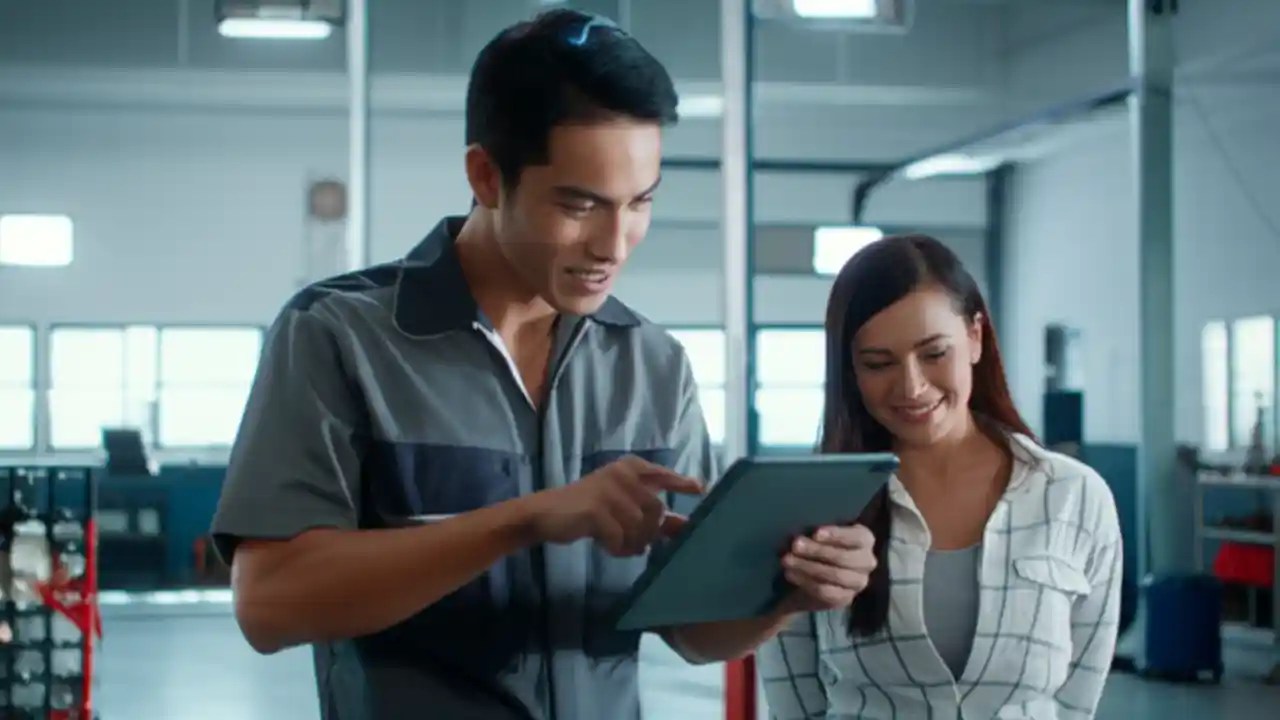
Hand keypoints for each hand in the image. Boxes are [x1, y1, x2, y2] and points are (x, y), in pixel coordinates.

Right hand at [524, 455, 703, 555]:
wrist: (545, 514)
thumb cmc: (588, 510)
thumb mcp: (621, 506)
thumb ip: (651, 514)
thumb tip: (684, 526)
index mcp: (628, 468)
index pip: (661, 474)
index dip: (681, 483)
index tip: (701, 489)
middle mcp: (621, 474)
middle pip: (656, 510)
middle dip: (649, 533)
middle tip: (634, 543)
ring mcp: (608, 491)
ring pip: (640, 527)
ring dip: (632, 543)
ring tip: (618, 544)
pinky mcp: (596, 510)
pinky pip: (621, 539)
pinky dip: (616, 548)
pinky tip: (606, 546)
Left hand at [778, 524, 875, 612]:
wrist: (816, 575)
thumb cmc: (821, 544)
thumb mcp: (822, 534)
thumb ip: (818, 533)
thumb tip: (802, 535)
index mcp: (865, 539)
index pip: (857, 537)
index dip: (837, 535)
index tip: (816, 533)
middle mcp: (867, 561)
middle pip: (844, 558)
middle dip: (817, 551)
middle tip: (795, 545)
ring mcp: (859, 582)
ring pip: (836, 575)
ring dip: (808, 567)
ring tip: (787, 560)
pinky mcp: (846, 598)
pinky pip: (826, 591)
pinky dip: (806, 582)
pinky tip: (790, 574)